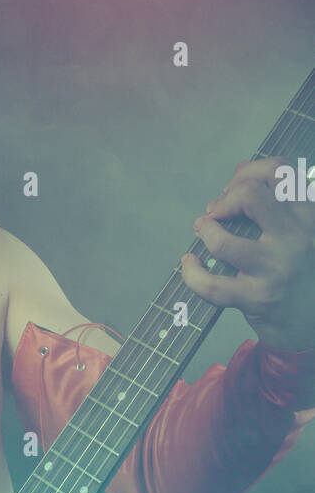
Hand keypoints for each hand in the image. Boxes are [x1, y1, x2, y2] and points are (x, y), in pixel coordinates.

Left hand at [181, 157, 314, 350]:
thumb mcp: (297, 229)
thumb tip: (239, 172)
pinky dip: (191, 272)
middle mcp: (297, 237)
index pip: (278, 171)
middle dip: (224, 200)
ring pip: (222, 239)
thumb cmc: (297, 268)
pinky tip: (190, 263)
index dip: (247, 173)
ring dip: (204, 231)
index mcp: (308, 215)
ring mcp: (276, 269)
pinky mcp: (257, 298)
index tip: (234, 189)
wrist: (312, 320)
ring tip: (203, 231)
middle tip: (217, 213)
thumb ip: (273, 199)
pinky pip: (210, 284)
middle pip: (250, 195)